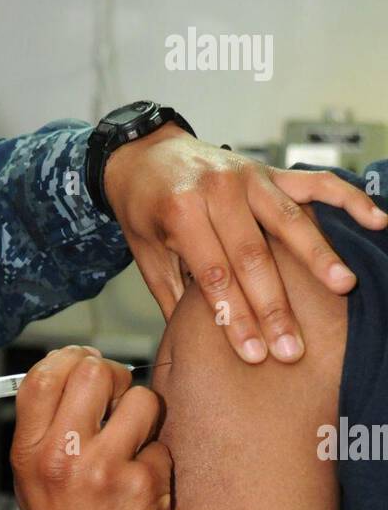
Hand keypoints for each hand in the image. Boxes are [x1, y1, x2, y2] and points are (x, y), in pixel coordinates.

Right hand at [11, 346, 171, 509]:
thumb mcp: (33, 479)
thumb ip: (46, 427)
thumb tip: (74, 367)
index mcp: (29, 451)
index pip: (44, 374)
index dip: (72, 361)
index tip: (87, 369)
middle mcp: (61, 456)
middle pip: (96, 372)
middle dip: (117, 379)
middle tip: (121, 403)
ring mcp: (103, 470)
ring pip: (142, 400)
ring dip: (147, 419)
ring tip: (136, 449)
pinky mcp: (142, 486)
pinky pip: (163, 446)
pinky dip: (158, 463)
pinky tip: (144, 489)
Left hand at [103, 125, 387, 363]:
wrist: (145, 155)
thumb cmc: (145, 212)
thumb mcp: (146, 255)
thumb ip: (173, 296)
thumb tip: (194, 346)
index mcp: (181, 211)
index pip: (215, 275)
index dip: (236, 318)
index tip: (254, 355)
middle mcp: (218, 190)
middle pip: (254, 256)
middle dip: (275, 307)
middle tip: (293, 348)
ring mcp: (250, 177)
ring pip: (290, 222)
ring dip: (319, 257)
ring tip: (343, 287)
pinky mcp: (272, 171)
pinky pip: (316, 183)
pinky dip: (348, 199)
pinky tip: (376, 221)